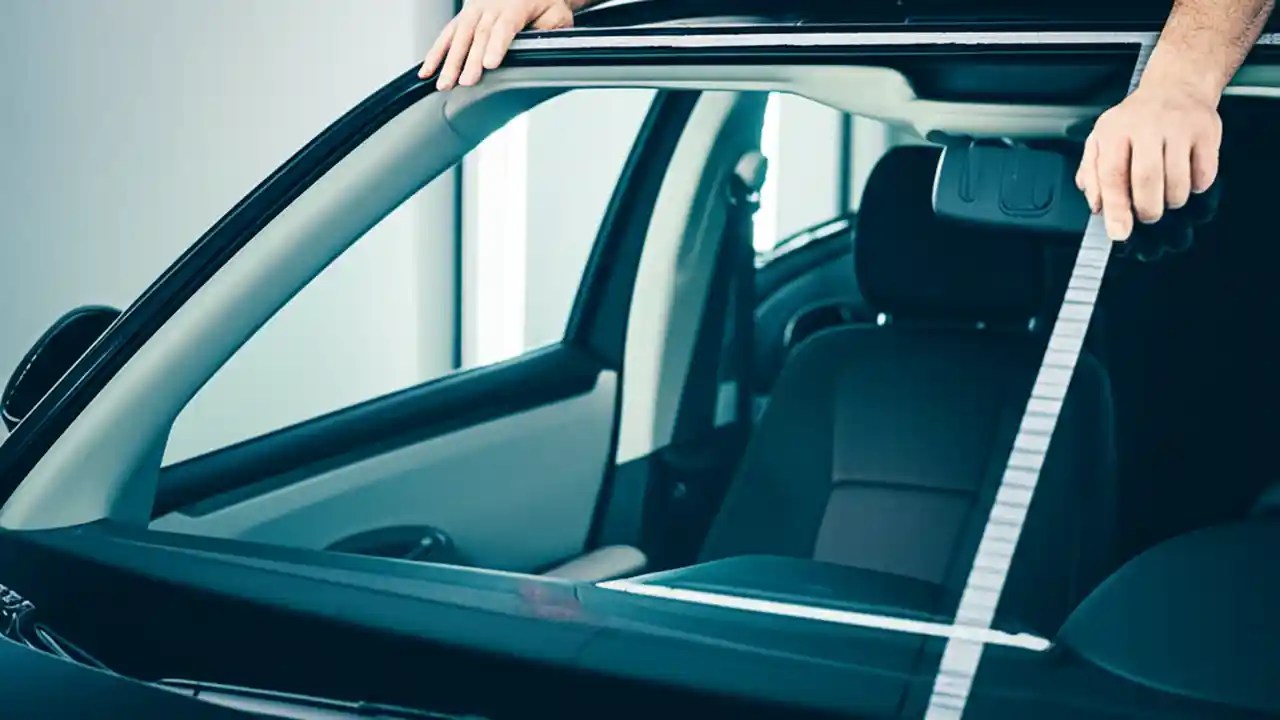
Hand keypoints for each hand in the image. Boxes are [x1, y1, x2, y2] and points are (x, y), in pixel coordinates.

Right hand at [419, 0, 575, 90]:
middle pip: (479, 34)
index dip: (496, 46)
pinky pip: (448, 33)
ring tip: (443, 83)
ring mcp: (476, 9)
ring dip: (449, 61)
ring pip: (460, 35)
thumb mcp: (558, 17)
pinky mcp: (466, 15)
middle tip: (465, 82)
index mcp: (517, 4)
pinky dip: (436, 52)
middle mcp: (492, 4)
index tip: (489, 64)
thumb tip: (540, 50)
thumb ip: (548, 32)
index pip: (504, 26)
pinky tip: (427, 70)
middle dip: (470, 60)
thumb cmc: (547, 4)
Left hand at [1075, 81, 1222, 240]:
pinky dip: (1196, 186)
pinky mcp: (1207, 130)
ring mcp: (1180, 127)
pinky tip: (1187, 176)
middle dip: (1147, 209)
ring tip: (1165, 193)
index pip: (1112, 175)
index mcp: (1115, 130)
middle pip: (1147, 180)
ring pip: (1178, 182)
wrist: (1175, 86)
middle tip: (1147, 215)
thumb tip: (1096, 205)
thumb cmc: (1134, 120)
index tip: (1119, 232)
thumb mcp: (1101, 139)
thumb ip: (1092, 173)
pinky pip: (1204, 174)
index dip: (1116, 208)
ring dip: (1172, 200)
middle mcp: (1147, 125)